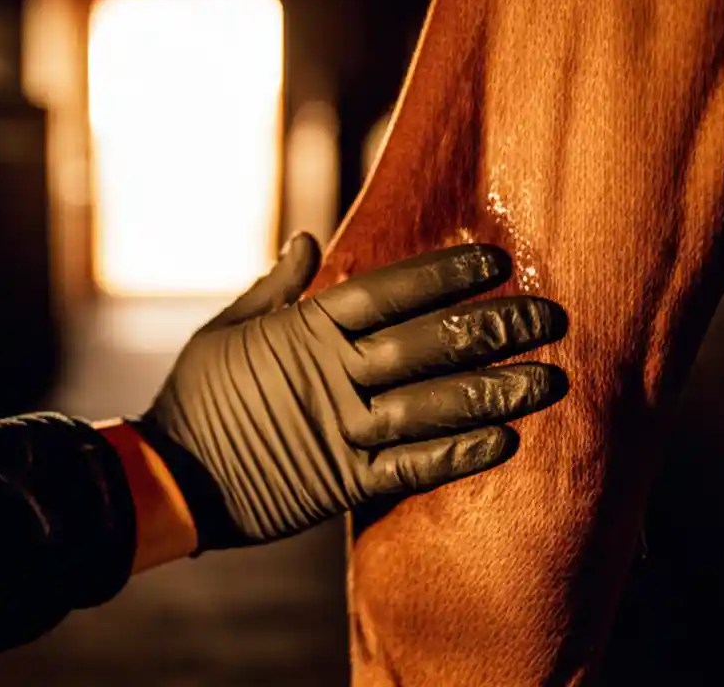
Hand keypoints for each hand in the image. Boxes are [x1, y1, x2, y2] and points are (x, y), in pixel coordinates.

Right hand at [130, 234, 568, 550]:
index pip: (387, 292)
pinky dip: (458, 455)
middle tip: (550, 317)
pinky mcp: (343, 482)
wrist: (172, 477)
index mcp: (304, 331)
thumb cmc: (198, 397)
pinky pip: (410, 467)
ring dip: (493, 392)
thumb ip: (275, 288)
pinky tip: (506, 440)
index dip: (444, 276)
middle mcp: (331, 375)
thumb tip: (308, 240)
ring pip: (430, 406)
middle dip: (491, 329)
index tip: (496, 264)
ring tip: (551, 380)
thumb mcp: (227, 330)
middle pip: (425, 345)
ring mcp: (340, 430)